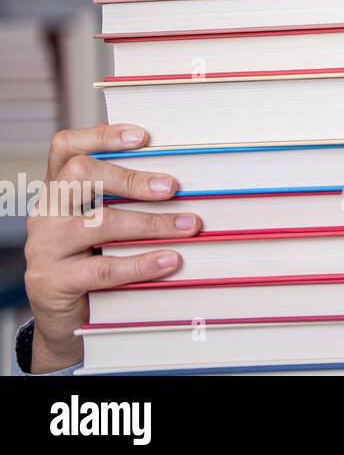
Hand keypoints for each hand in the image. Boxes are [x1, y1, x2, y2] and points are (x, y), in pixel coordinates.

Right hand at [23, 123, 201, 373]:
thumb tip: (183, 177)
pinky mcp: (50, 281)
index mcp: (57, 190)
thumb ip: (124, 199)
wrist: (64, 319)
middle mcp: (44, 212)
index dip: (102, 136)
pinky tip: (170, 260)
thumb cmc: (94, 260)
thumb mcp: (104, 225)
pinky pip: (102, 268)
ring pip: (99, 222)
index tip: (144, 136)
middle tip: (172, 187)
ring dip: (151, 223)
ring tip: (189, 225)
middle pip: (80, 176)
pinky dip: (142, 263)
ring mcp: (42, 246)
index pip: (67, 147)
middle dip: (132, 179)